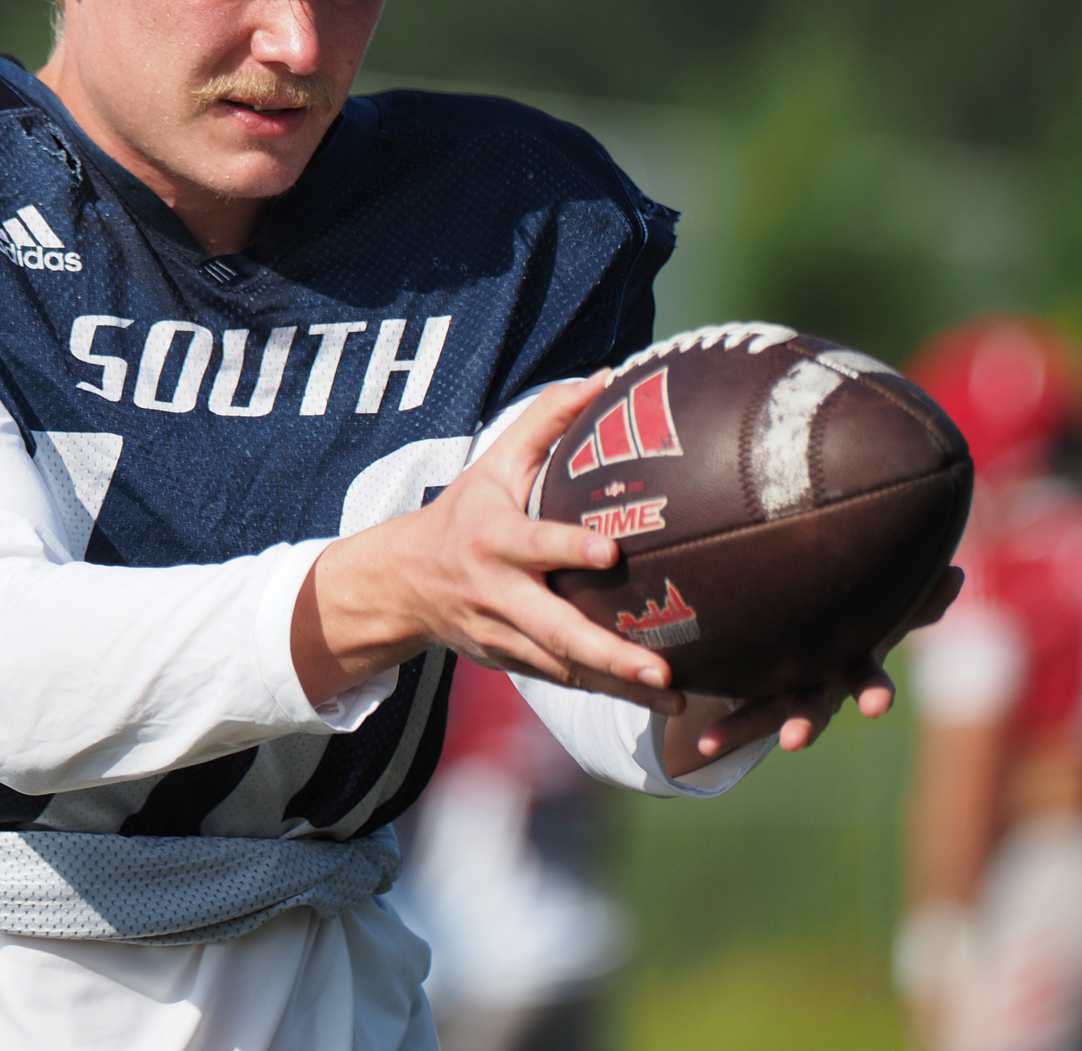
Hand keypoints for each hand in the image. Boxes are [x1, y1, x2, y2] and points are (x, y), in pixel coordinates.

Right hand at [293, 373, 684, 714]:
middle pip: (554, 630)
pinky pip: (565, 682)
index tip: (612, 552)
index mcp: (494, 540)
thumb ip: (546, 419)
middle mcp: (498, 594)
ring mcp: (504, 636)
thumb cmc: (464, 512)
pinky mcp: (513, 663)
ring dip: (619, 687)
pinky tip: (659, 704)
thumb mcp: (494, 461)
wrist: (404, 583)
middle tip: (660, 669)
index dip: (568, 549)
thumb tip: (602, 378)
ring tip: (676, 699)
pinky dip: (609, 695)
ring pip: (565, 668)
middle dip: (607, 653)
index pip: (534, 544)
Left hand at [663, 566, 963, 773]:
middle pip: (813, 705)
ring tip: (709, 745)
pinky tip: (696, 749)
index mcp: (848, 663)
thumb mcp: (885, 614)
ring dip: (740, 731)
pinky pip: (737, 718)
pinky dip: (723, 733)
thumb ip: (919, 602)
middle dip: (804, 723)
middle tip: (792, 744)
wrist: (812, 650)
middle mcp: (818, 684)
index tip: (876, 708)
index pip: (864, 678)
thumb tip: (959, 576)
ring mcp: (784, 696)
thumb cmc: (854, 625)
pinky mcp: (755, 700)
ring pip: (763, 716)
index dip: (871, 691)